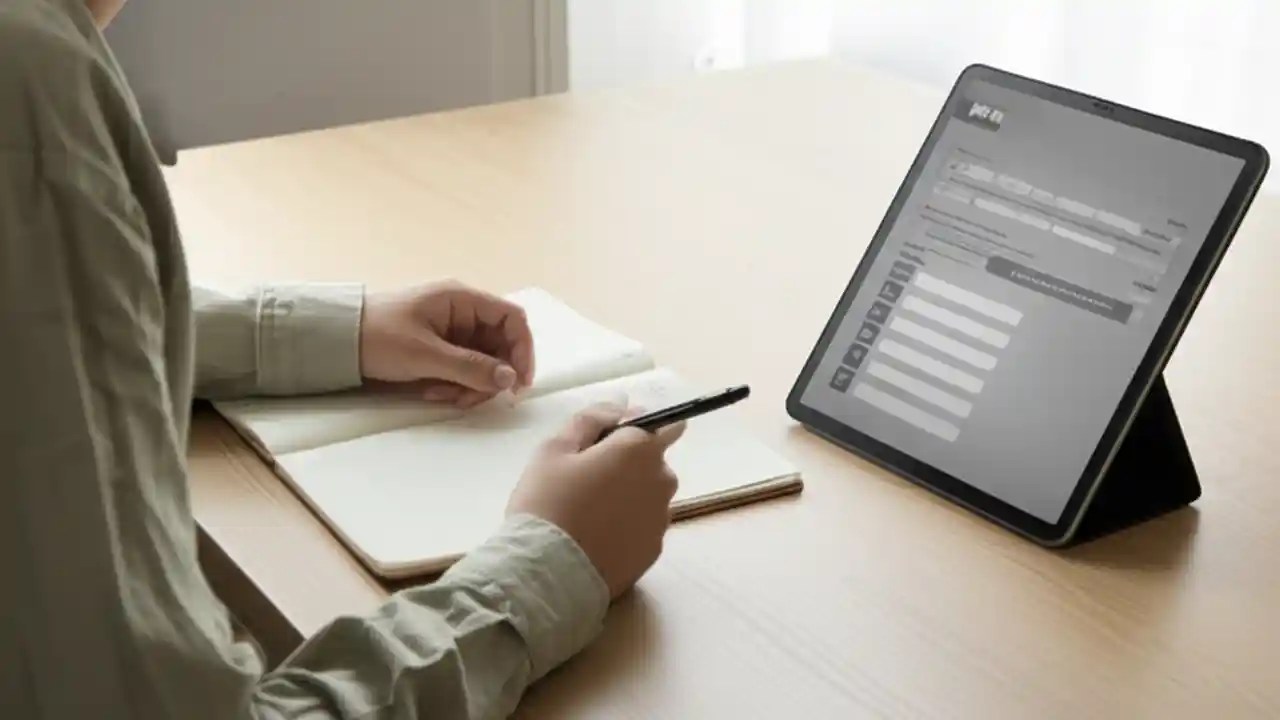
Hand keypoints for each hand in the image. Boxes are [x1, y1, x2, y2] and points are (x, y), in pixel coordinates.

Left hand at [359, 281, 534, 407]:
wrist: (337, 341)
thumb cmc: (380, 337)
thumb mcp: (426, 355)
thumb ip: (471, 367)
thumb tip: (510, 379)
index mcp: (463, 300)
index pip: (512, 319)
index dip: (522, 350)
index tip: (518, 383)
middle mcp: (462, 312)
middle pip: (500, 345)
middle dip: (491, 376)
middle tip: (471, 399)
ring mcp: (451, 331)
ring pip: (483, 361)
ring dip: (472, 384)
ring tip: (445, 396)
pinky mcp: (440, 348)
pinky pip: (463, 368)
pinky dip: (457, 384)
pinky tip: (434, 392)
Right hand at [507, 403, 685, 598]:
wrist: (547, 575)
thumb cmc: (546, 503)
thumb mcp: (554, 449)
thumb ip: (592, 419)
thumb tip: (621, 406)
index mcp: (639, 449)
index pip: (667, 424)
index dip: (639, 428)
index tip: (610, 440)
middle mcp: (661, 481)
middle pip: (653, 463)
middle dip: (629, 465)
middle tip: (584, 480)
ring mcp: (660, 519)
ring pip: (648, 496)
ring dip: (628, 496)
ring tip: (587, 513)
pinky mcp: (654, 551)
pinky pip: (643, 527)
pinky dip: (627, 526)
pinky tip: (596, 537)